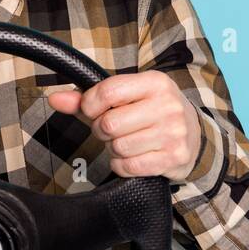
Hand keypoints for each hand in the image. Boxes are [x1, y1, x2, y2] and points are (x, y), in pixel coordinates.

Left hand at [47, 71, 200, 181]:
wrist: (194, 135)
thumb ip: (87, 98)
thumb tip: (54, 99)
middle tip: (113, 130)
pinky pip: (129, 167)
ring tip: (127, 141)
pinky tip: (133, 156)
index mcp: (155, 82)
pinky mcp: (174, 158)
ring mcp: (173, 133)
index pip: (107, 92)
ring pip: (118, 147)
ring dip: (114, 149)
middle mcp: (168, 105)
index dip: (90, 105)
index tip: (93, 110)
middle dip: (102, 130)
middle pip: (109, 124)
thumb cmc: (151, 111)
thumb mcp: (127, 97)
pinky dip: (123, 165)